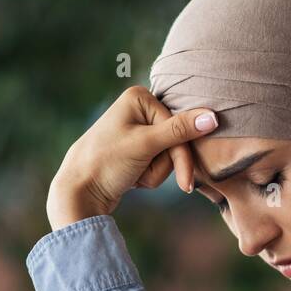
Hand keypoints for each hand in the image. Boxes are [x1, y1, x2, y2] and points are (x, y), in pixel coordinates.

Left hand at [46, 85, 217, 229]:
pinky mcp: (133, 150)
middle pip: (174, 141)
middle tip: (142, 177)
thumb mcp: (146, 145)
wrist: (77, 193)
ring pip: (166, 155)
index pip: (178, 126)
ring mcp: (135, 130)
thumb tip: (213, 116)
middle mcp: (137, 109)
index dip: (181, 157)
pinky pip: (155, 163)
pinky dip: (146, 176)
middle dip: (162, 165)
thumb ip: (180, 130)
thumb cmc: (106, 163)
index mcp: (138, 97)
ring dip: (153, 173)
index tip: (184, 183)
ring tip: (131, 175)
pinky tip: (129, 179)